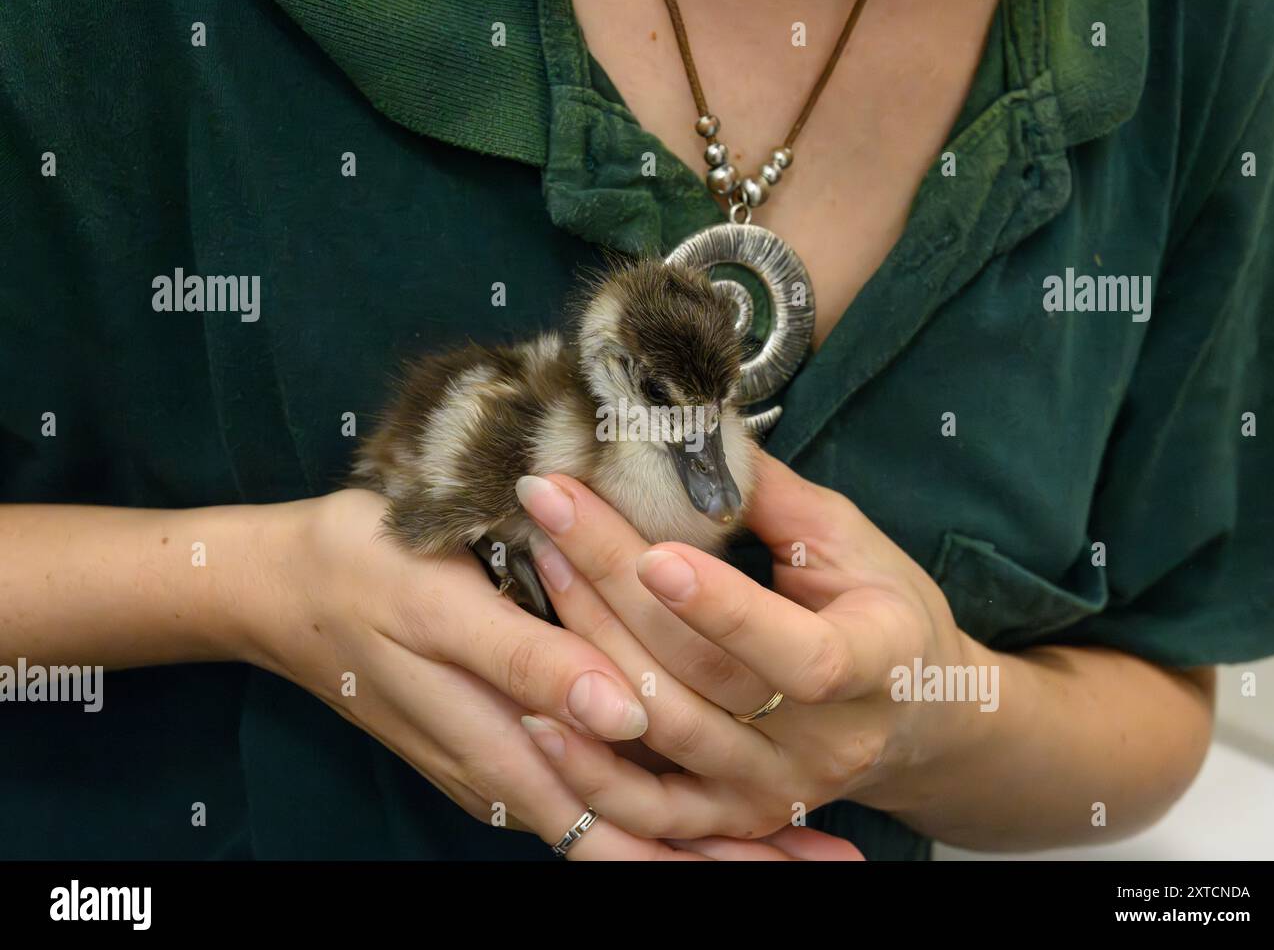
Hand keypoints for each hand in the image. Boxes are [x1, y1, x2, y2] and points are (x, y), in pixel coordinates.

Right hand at [238, 488, 864, 858]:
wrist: (283, 588)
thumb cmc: (363, 575)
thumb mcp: (439, 605)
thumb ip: (526, 663)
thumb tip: (620, 715)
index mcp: (503, 749)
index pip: (622, 831)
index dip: (709, 850)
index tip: (797, 853)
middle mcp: (513, 778)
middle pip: (635, 844)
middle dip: (728, 858)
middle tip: (830, 858)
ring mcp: (507, 765)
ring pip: (620, 823)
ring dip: (702, 836)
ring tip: (794, 839)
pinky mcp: (501, 741)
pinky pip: (591, 790)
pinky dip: (652, 801)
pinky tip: (697, 791)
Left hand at [514, 451, 980, 839]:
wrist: (912, 713)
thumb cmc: (880, 607)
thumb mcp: (851, 541)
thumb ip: (773, 499)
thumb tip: (685, 433)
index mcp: (878, 666)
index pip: (804, 656)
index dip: (726, 611)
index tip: (654, 552)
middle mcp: (826, 744)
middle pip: (705, 680)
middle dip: (616, 585)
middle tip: (554, 508)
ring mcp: (775, 790)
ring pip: (664, 734)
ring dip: (588, 649)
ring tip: (541, 565)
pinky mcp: (732, 818)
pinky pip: (649, 813)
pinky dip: (589, 771)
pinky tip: (534, 715)